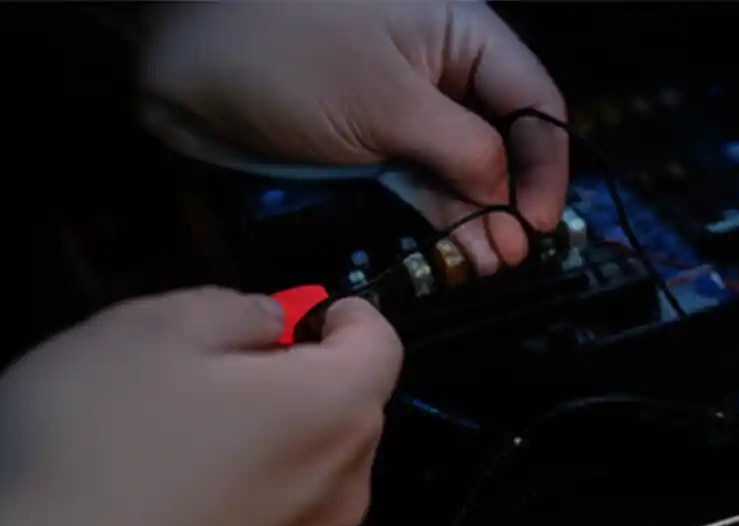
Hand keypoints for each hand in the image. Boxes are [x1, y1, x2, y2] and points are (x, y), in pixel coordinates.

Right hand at [0, 288, 401, 525]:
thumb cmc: (103, 443)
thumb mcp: (153, 328)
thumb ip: (236, 310)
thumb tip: (273, 323)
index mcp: (336, 410)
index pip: (382, 346)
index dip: (349, 315)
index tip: (308, 309)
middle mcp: (343, 485)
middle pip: (348, 408)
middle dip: (302, 374)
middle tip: (222, 362)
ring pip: (309, 464)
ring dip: (269, 432)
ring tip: (180, 425)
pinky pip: (270, 512)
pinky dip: (241, 485)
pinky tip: (167, 485)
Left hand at [140, 1, 568, 275]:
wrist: (183, 56)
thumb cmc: (294, 56)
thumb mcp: (390, 102)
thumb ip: (463, 151)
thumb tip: (508, 199)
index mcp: (462, 37)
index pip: (532, 99)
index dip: (546, 161)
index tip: (540, 221)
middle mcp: (443, 73)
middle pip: (504, 139)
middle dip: (514, 198)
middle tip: (513, 254)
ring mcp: (406, 111)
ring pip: (464, 169)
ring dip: (481, 218)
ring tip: (490, 265)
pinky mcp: (370, 145)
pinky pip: (422, 184)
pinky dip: (443, 218)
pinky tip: (462, 252)